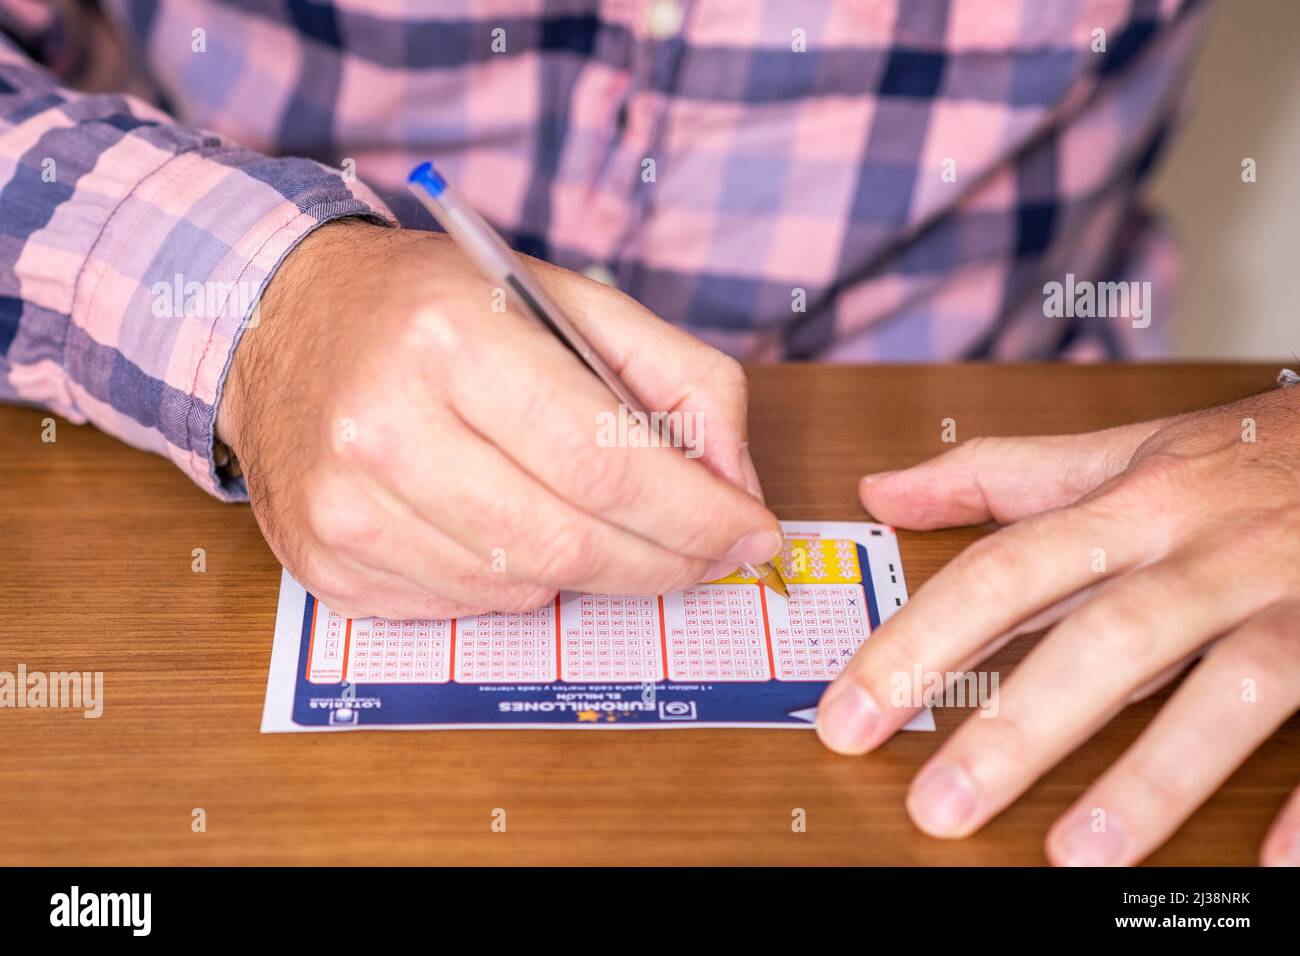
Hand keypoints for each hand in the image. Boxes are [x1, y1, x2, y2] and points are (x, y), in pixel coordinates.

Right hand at [216, 221, 779, 617]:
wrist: (281, 321)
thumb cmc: (436, 307)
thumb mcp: (570, 300)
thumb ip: (679, 380)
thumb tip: (736, 489)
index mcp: (452, 339)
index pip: (606, 463)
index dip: (697, 514)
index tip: (753, 534)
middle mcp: (385, 428)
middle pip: (572, 544)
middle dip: (667, 561)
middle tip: (710, 553)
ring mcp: (347, 508)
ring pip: (524, 589)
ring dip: (592, 571)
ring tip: (599, 521)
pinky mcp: (327, 563)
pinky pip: (468, 607)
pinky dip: (520, 583)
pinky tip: (513, 528)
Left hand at [816, 385, 1299, 864]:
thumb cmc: (1244, 456)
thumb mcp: (1122, 451)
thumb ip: (1000, 474)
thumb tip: (881, 491)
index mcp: (1136, 506)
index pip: (1003, 573)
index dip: (916, 644)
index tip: (847, 719)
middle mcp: (1209, 551)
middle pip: (1104, 640)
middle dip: (1018, 729)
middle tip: (939, 810)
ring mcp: (1294, 599)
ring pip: (1227, 689)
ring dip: (1155, 775)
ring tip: (1077, 859)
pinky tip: (1273, 873)